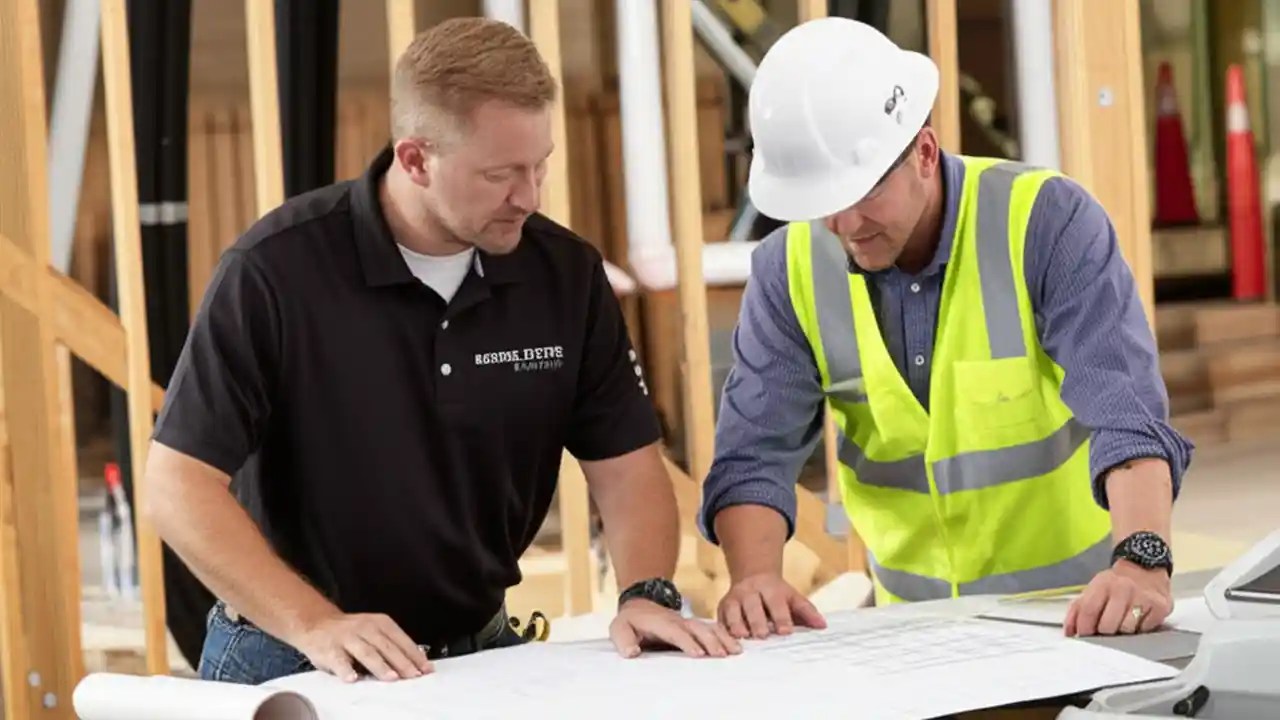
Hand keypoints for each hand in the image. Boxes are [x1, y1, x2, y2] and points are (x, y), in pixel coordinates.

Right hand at [293, 611, 432, 681]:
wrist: (317, 623)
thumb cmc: (351, 632)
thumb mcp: (374, 631)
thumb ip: (392, 644)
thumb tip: (417, 661)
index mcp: (380, 623)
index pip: (401, 640)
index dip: (414, 655)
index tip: (426, 669)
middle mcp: (365, 628)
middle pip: (387, 647)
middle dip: (402, 662)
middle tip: (413, 676)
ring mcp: (347, 638)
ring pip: (367, 652)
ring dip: (380, 666)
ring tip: (391, 678)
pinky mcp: (330, 649)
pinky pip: (339, 660)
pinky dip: (345, 669)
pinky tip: (352, 678)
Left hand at [609, 599, 741, 658]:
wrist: (639, 606)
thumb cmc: (630, 622)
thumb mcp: (619, 629)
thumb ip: (623, 640)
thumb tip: (632, 652)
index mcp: (659, 622)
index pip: (675, 631)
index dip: (686, 642)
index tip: (698, 654)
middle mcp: (676, 620)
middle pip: (696, 628)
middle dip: (710, 641)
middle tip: (722, 655)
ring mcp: (686, 622)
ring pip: (707, 627)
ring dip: (722, 638)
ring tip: (735, 651)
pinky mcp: (693, 626)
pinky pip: (711, 628)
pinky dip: (725, 635)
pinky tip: (736, 645)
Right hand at [717, 572, 826, 638]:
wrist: (752, 576)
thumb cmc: (777, 594)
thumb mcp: (793, 597)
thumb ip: (807, 611)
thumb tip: (823, 626)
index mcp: (769, 588)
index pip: (776, 603)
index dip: (781, 617)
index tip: (785, 631)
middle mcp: (749, 592)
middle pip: (752, 606)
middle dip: (757, 621)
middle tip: (762, 635)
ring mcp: (734, 599)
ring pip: (732, 611)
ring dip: (736, 624)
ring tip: (741, 638)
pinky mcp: (721, 607)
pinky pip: (720, 618)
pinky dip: (722, 629)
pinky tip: (726, 641)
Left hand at [1064, 560, 1173, 636]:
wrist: (1145, 567)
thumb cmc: (1116, 583)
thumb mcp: (1094, 589)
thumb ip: (1077, 610)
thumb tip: (1068, 632)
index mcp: (1103, 584)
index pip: (1089, 611)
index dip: (1084, 628)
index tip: (1084, 636)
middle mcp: (1123, 589)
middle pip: (1108, 625)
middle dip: (1103, 633)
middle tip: (1105, 631)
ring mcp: (1143, 597)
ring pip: (1127, 630)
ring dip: (1122, 633)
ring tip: (1122, 624)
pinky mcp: (1161, 606)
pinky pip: (1146, 630)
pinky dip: (1140, 630)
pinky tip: (1138, 620)